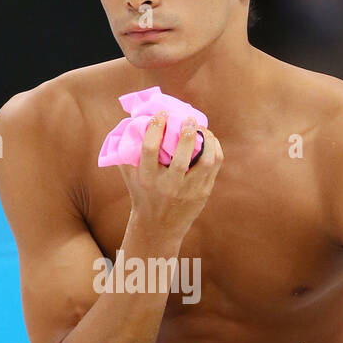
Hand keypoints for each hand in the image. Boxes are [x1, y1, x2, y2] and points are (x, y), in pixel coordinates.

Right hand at [118, 114, 222, 244]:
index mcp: (147, 179)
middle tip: (188, 118)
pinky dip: (214, 148)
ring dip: (206, 140)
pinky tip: (209, 139)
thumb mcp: (130, 176)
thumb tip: (132, 121)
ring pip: (204, 161)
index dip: (156, 127)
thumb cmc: (143, 194)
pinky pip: (214, 165)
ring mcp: (188, 190)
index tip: (161, 114)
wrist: (159, 228)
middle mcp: (168, 186)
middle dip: (187, 133)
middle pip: (181, 157)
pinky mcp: (203, 192)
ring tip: (201, 127)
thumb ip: (128, 152)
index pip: (150, 149)